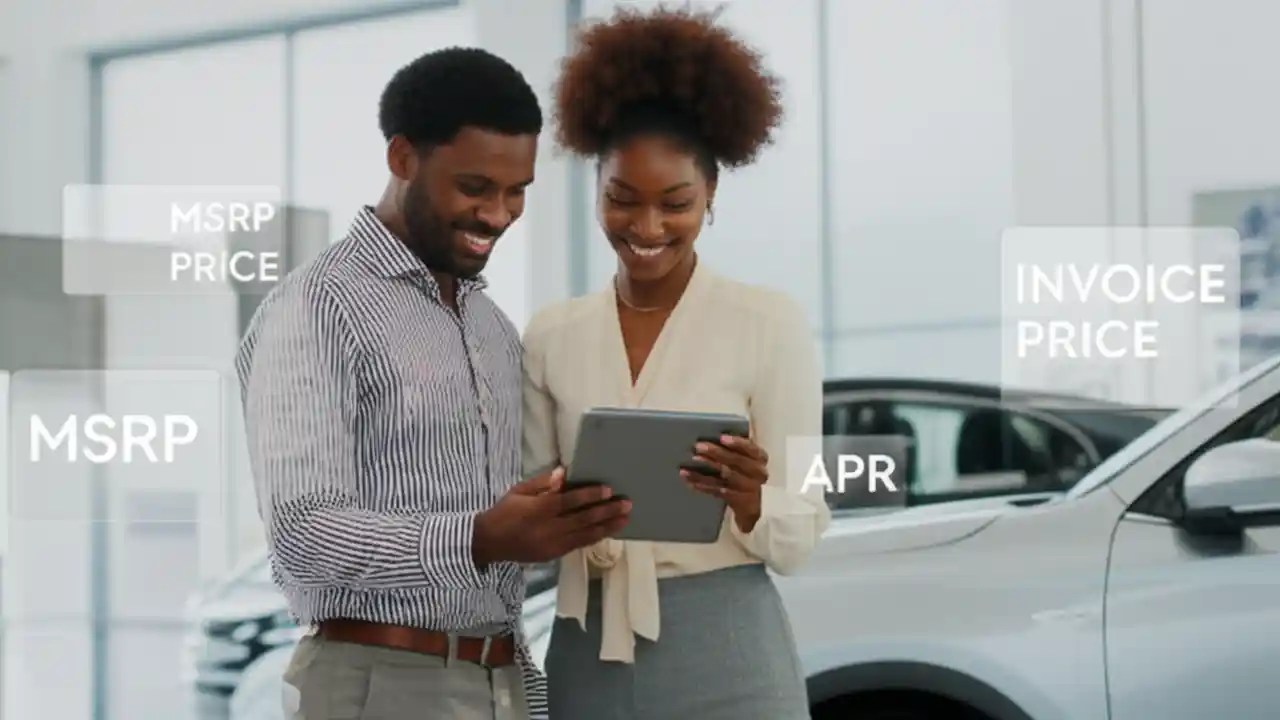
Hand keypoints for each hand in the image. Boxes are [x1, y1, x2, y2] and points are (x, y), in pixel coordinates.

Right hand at [473, 466, 631, 565]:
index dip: (589, 496)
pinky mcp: (554, 555)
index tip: (608, 490)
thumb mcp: (519, 491)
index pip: (568, 501)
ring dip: (607, 526)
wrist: (489, 543)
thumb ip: (543, 484)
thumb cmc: (505, 511)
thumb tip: (563, 473)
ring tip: (625, 519)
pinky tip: (608, 531)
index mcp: (537, 510)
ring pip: (585, 535)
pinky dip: (595, 537)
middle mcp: (547, 529)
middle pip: (582, 519)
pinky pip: (579, 544)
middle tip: (626, 504)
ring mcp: (552, 545)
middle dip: (606, 512)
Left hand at [681, 434, 768, 533]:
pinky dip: (702, 484)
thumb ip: (735, 448)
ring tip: (691, 462)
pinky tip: (690, 479)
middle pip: (736, 461)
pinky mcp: (737, 500)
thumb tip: (711, 436)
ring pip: (725, 476)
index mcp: (761, 458)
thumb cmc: (744, 470)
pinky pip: (717, 490)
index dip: (737, 443)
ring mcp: (749, 488)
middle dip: (716, 453)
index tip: (722, 438)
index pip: (751, 448)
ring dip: (707, 468)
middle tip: (698, 447)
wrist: (751, 501)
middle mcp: (758, 473)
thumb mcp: (746, 457)